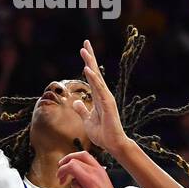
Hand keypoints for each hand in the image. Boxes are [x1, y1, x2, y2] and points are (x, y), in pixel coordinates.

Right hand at [57, 150, 123, 187]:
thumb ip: (74, 187)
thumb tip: (73, 180)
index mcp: (89, 180)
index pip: (72, 165)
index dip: (62, 170)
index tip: (60, 176)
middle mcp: (96, 172)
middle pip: (77, 157)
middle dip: (66, 163)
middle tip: (60, 168)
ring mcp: (100, 170)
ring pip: (85, 155)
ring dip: (73, 158)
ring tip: (67, 165)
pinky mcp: (102, 171)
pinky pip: (90, 160)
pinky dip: (81, 161)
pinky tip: (77, 169)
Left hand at [74, 39, 129, 155]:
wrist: (113, 144)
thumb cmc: (103, 133)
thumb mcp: (87, 120)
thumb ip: (82, 110)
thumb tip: (75, 102)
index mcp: (98, 97)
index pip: (92, 77)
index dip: (88, 63)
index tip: (84, 50)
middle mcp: (103, 94)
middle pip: (95, 72)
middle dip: (90, 57)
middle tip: (85, 43)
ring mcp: (106, 98)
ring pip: (97, 77)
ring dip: (90, 63)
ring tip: (84, 50)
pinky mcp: (108, 104)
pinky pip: (99, 89)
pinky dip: (93, 78)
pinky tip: (87, 69)